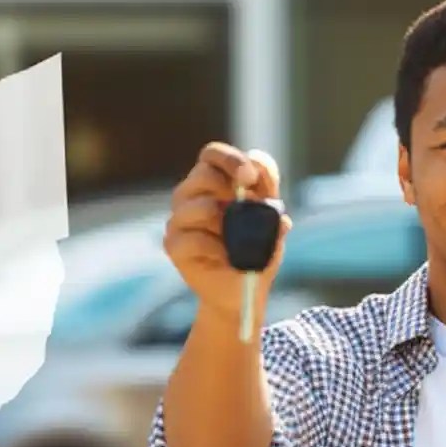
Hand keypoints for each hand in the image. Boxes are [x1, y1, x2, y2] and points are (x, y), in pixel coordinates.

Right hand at [164, 142, 291, 321]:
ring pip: (198, 207)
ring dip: (225, 224)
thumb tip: (263, 182)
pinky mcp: (173, 244)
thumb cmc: (256, 252)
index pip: (212, 154)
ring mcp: (179, 219)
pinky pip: (192, 239)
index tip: (250, 178)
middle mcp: (191, 195)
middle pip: (203, 174)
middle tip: (248, 210)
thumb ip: (270, 198)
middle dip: (230, 190)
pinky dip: (215, 249)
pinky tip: (227, 258)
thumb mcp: (273, 223)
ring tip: (237, 241)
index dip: (232, 160)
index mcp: (214, 182)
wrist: (243, 292)